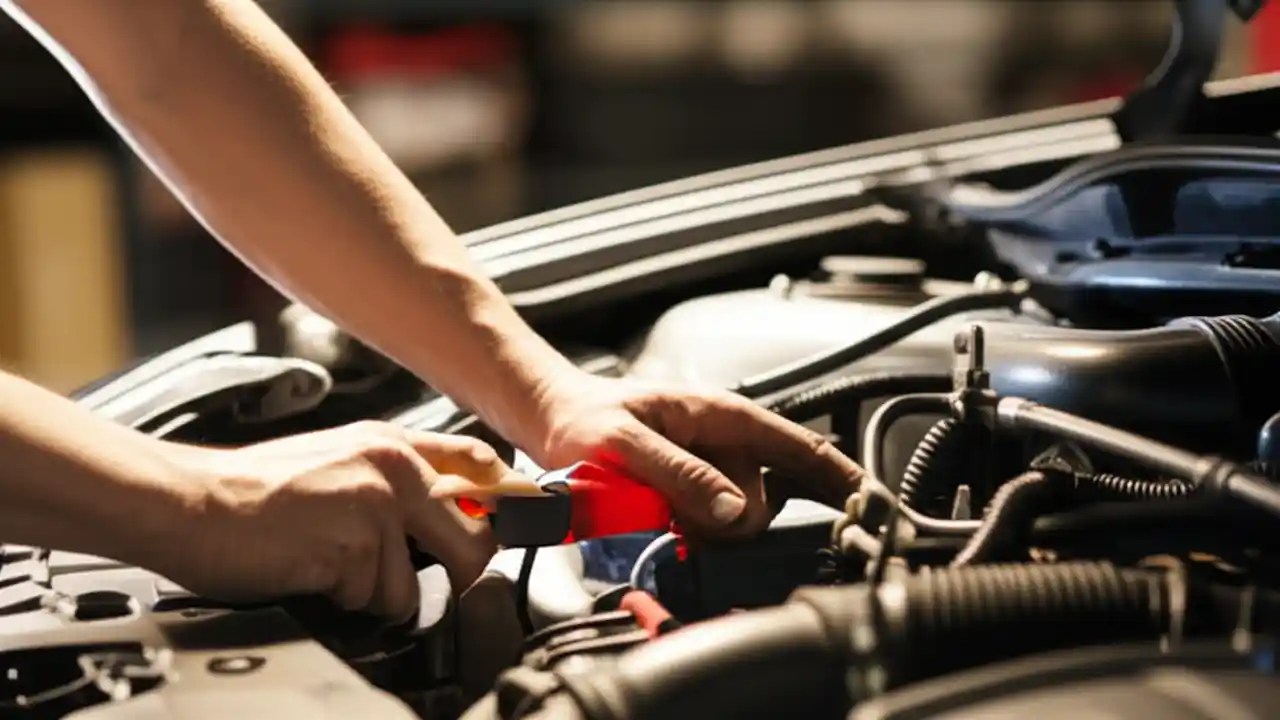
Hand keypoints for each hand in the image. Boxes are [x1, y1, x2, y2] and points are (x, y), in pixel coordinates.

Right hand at [150, 422, 521, 620]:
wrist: (190, 501)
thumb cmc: (254, 489)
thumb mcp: (340, 460)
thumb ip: (397, 482)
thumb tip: (451, 514)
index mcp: (393, 443)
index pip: (483, 465)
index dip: (510, 500)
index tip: (522, 520)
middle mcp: (394, 468)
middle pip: (475, 540)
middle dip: (457, 573)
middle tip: (413, 574)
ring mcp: (377, 507)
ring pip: (416, 584)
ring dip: (378, 590)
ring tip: (330, 562)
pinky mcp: (354, 546)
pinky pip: (375, 599)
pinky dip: (346, 599)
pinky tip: (313, 571)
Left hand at [528, 371, 863, 536]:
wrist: (549, 418)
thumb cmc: (583, 417)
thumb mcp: (624, 443)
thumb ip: (679, 474)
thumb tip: (731, 511)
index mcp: (722, 415)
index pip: (801, 447)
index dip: (842, 479)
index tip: (871, 508)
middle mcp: (726, 441)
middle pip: (765, 501)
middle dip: (729, 521)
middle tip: (678, 516)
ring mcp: (711, 467)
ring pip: (737, 519)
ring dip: (703, 529)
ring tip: (655, 511)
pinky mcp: (693, 491)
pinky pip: (713, 523)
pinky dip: (695, 533)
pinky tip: (665, 523)